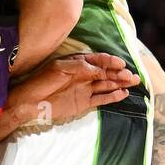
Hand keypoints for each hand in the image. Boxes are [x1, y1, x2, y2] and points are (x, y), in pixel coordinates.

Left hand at [18, 52, 138, 125]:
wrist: (30, 101)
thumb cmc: (42, 81)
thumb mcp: (60, 69)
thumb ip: (80, 68)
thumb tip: (99, 69)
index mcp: (78, 64)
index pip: (98, 61)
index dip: (111, 62)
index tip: (122, 64)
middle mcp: (84, 75)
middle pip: (106, 73)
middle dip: (120, 73)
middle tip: (133, 76)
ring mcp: (85, 89)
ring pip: (106, 85)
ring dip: (120, 83)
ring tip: (133, 82)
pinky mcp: (84, 102)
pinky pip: (101, 98)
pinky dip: (112, 96)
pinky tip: (123, 94)